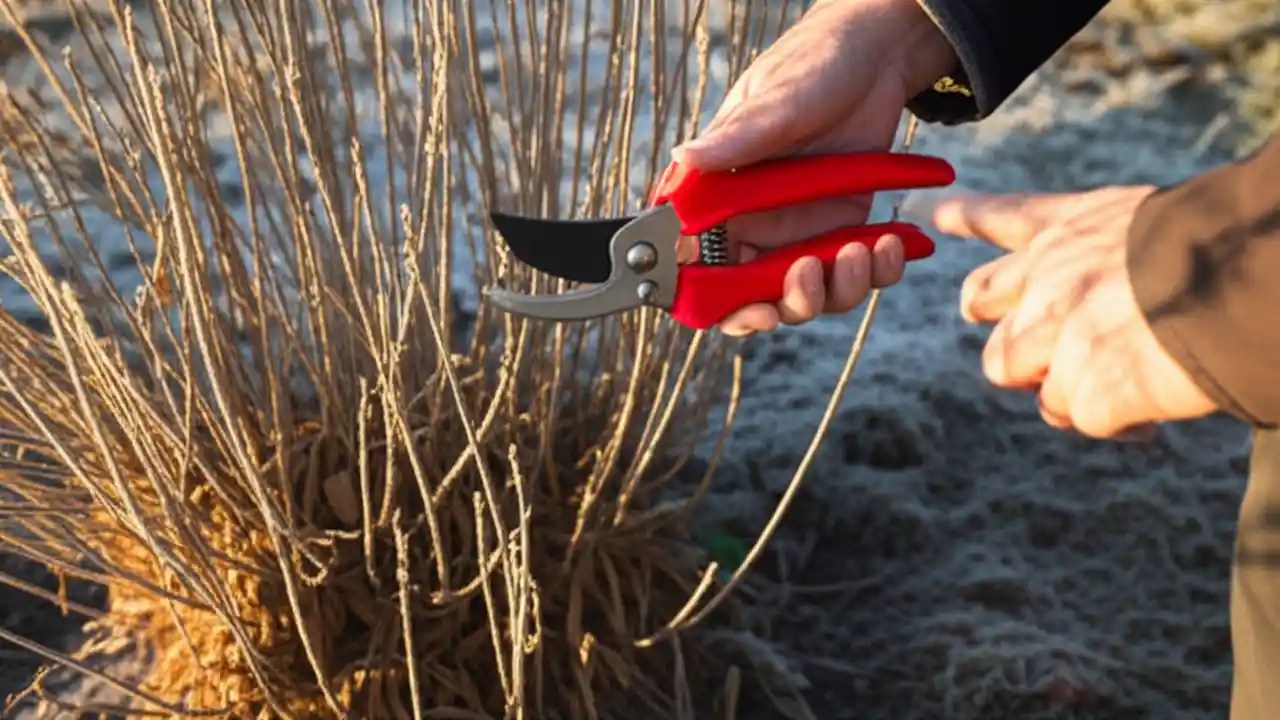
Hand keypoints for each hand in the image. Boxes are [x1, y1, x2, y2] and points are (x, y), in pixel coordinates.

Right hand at [670, 0, 955, 335]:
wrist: (878, 58)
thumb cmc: (815, 66)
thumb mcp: (776, 101)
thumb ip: (736, 138)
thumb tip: (685, 157)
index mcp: (717, 197)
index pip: (699, 267)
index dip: (717, 301)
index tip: (754, 308)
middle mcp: (751, 223)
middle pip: (752, 297)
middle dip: (783, 305)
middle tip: (809, 282)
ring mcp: (796, 233)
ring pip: (806, 295)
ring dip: (835, 289)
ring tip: (862, 251)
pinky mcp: (839, 233)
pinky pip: (851, 275)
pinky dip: (875, 272)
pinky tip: (890, 244)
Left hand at [933, 186, 1218, 438]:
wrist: (1249, 280)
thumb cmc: (1226, 248)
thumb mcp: (1152, 226)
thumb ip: (1108, 258)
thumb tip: (1106, 315)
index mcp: (1072, 229)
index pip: (1005, 218)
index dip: (967, 215)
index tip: (931, 213)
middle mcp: (1048, 277)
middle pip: (978, 306)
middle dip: (1005, 331)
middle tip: (1047, 357)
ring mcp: (1056, 334)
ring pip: (1011, 370)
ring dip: (1055, 385)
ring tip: (1116, 384)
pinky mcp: (1084, 386)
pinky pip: (1079, 415)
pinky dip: (1115, 421)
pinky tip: (1150, 414)